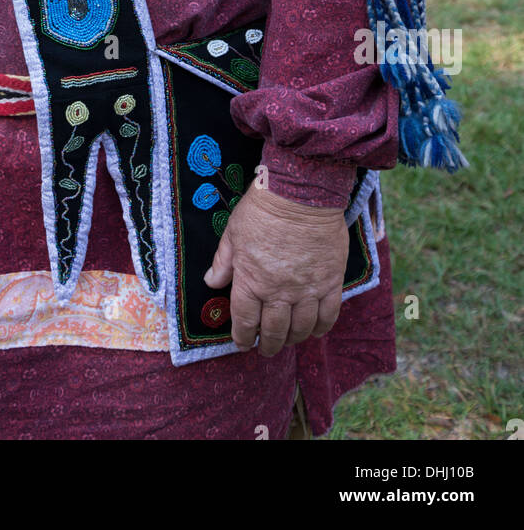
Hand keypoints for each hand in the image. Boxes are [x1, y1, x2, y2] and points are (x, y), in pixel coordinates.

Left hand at [204, 184, 348, 356]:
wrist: (301, 194)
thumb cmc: (262, 209)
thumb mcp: (233, 232)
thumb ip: (223, 261)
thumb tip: (212, 281)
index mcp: (251, 281)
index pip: (245, 320)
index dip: (242, 337)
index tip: (242, 343)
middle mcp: (279, 292)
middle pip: (274, 331)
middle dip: (268, 345)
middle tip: (266, 349)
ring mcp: (307, 289)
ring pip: (301, 328)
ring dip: (293, 339)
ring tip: (288, 340)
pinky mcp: (330, 282)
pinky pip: (328, 315)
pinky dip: (322, 328)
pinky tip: (316, 330)